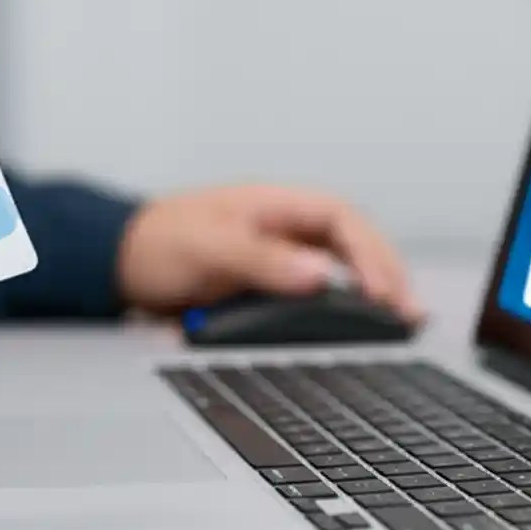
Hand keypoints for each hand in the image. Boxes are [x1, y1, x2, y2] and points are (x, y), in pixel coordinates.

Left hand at [117, 185, 423, 318]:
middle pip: (353, 242)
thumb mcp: (206, 247)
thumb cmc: (157, 242)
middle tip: (410, 311)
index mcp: (274, 205)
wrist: (120, 263)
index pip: (340, 218)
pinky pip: (320, 290)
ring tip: (402, 320)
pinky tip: (364, 324)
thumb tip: (317, 275)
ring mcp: (279, 255)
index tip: (383, 290)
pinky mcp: (270, 284)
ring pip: (343, 266)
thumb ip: (260, 260)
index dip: (370, 252)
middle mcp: (284, 228)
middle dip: (387, 272)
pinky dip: (347, 304)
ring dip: (374, 288)